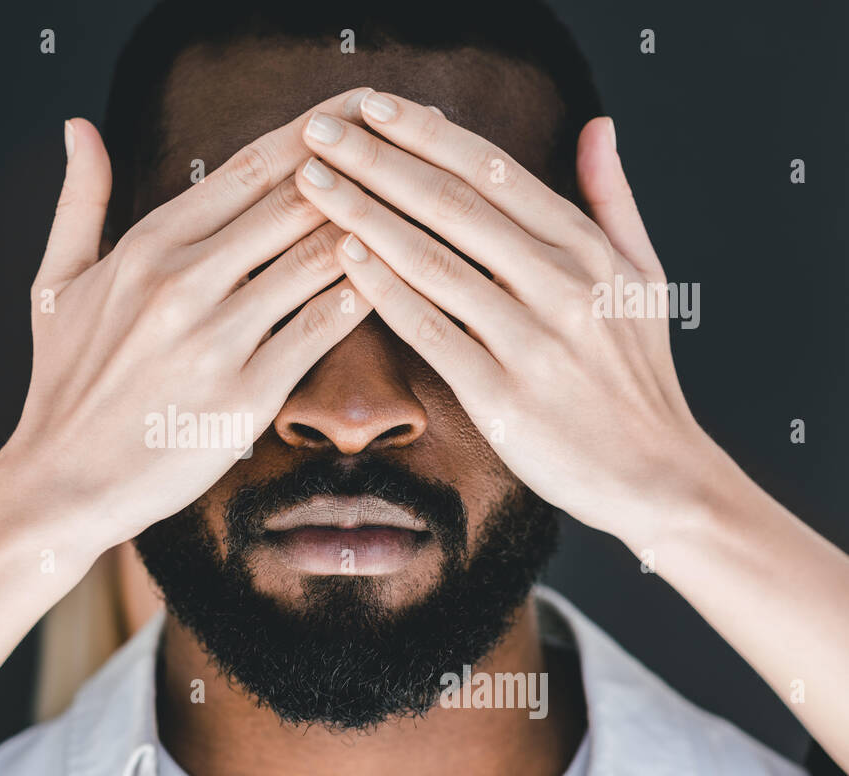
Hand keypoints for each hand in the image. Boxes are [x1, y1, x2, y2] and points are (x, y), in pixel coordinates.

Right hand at [0, 91, 375, 558]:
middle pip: (296, 203)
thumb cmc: (63, 383)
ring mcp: (215, 339)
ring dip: (370, 232)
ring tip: (416, 214)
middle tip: (414, 151)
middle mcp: (182, 282)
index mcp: (146, 246)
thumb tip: (81, 125)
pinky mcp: (245, 396)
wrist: (61, 481)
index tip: (364, 107)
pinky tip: (390, 282)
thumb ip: (80, 200)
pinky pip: (321, 330)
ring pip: (318, 261)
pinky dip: (360, 299)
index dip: (318, 130)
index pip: (250, 168)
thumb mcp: (55, 283)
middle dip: (361, 170)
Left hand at [293, 92, 710, 549]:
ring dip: (365, 215)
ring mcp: (533, 341)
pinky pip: (431, 332)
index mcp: (589, 248)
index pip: (494, 172)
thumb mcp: (644, 278)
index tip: (372, 107)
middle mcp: (563, 284)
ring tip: (312, 184)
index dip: (427, 135)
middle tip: (321, 133)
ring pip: (434, 262)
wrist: (657, 474)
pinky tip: (343, 257)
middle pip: (453, 205)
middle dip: (378, 161)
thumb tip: (598, 126)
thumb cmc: (640, 376)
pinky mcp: (503, 396)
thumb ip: (613, 200)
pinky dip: (385, 291)